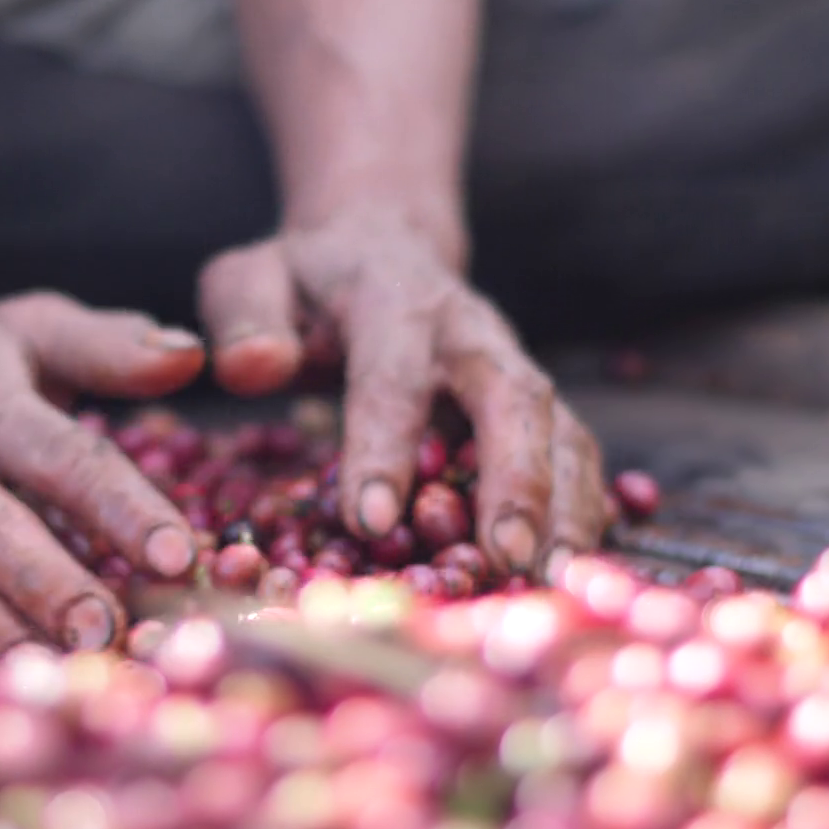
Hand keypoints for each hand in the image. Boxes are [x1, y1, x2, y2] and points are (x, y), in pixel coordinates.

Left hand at [198, 207, 610, 580]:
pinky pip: (573, 455)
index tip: (369, 520)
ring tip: (551, 580)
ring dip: (566, 508)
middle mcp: (471, 334)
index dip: (383, 446)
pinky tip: (569, 572)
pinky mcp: (536, 407)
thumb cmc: (304, 282)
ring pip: (559, 431)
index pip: (392, 375)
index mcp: (394, 302)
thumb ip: (244, 315)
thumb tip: (253, 367)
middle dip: (516, 479)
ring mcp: (513, 369)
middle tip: (506, 556)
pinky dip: (584, 513)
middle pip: (512, 398)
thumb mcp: (250, 277)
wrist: (381, 248)